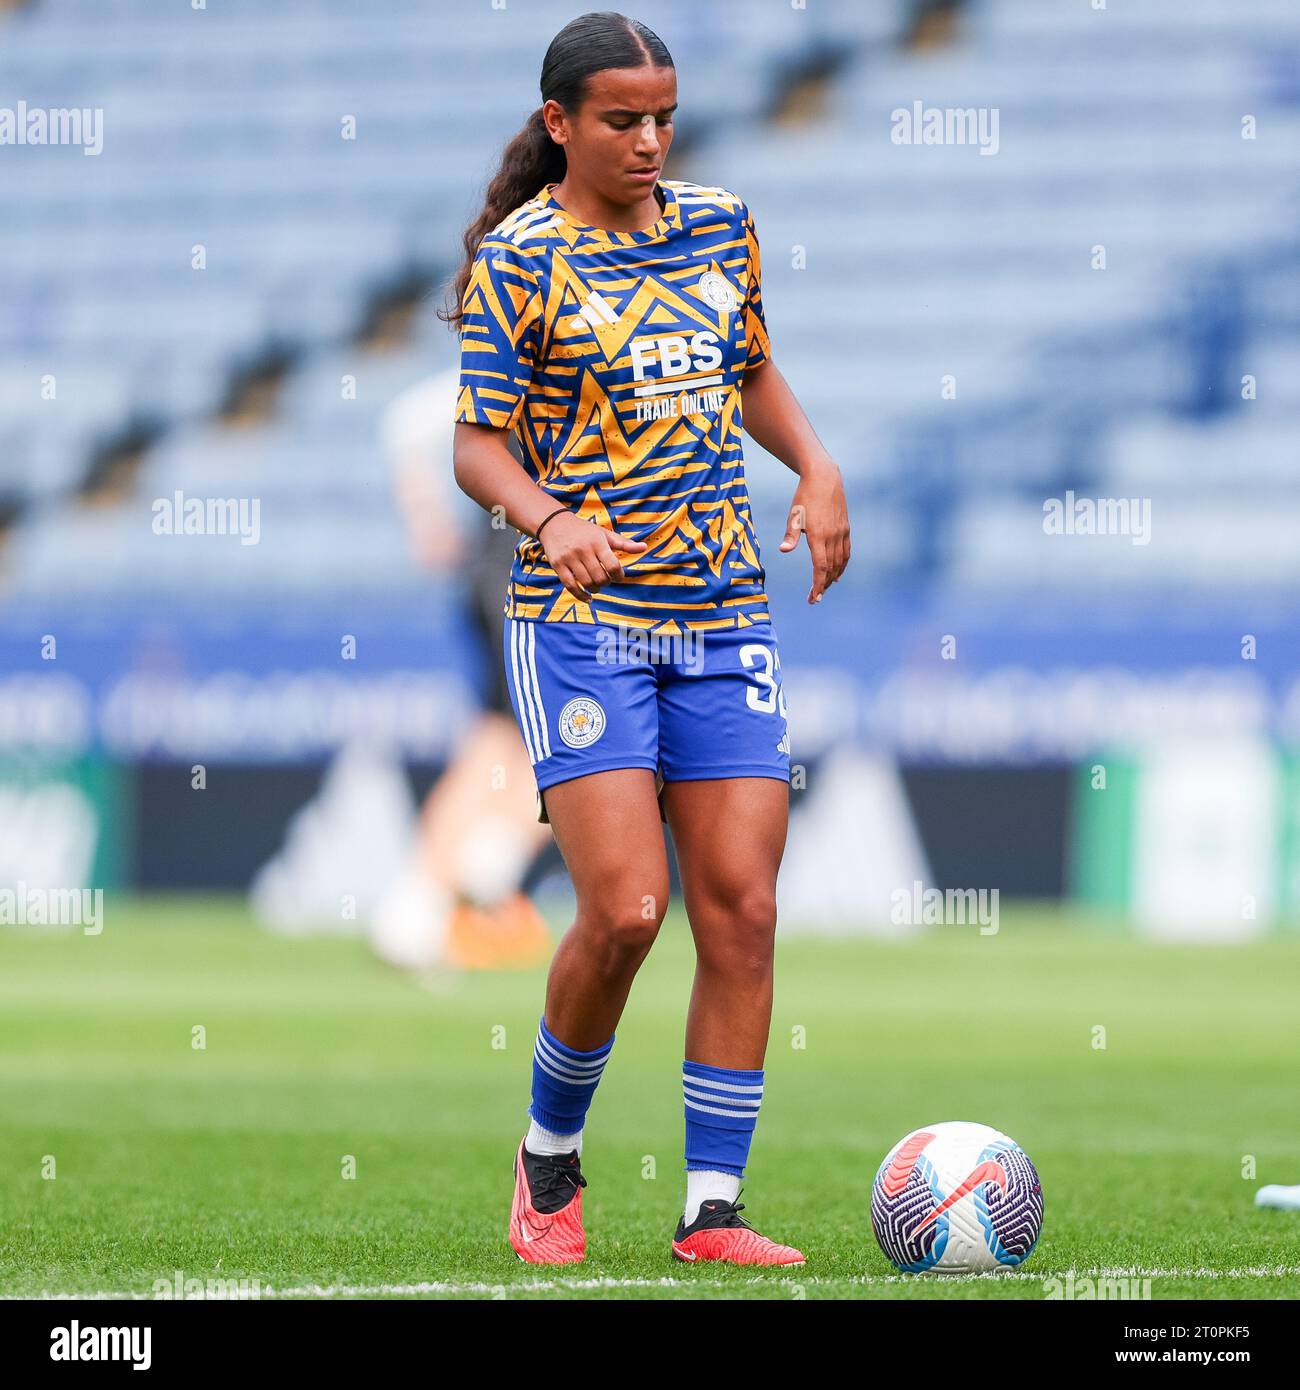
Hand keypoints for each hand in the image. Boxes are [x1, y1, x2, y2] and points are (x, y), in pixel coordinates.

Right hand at [539, 512, 647, 602]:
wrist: (554, 523)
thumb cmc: (584, 531)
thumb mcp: (604, 534)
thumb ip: (624, 543)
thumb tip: (644, 547)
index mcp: (597, 541)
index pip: (613, 566)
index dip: (619, 576)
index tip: (618, 576)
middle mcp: (583, 549)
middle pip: (600, 577)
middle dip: (606, 583)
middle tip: (606, 580)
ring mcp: (569, 558)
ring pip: (586, 582)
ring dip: (595, 589)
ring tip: (597, 586)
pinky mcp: (557, 565)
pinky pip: (570, 586)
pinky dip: (581, 595)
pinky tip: (588, 598)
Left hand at [779, 461, 850, 602]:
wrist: (825, 478)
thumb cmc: (805, 497)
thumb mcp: (794, 515)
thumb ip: (791, 535)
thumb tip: (784, 550)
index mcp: (818, 536)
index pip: (820, 567)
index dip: (818, 585)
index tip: (814, 598)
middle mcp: (832, 537)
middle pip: (831, 568)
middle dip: (823, 586)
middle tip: (815, 598)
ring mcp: (841, 533)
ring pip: (840, 562)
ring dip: (833, 577)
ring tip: (825, 588)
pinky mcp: (845, 529)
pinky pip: (846, 552)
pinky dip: (842, 565)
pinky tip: (838, 573)